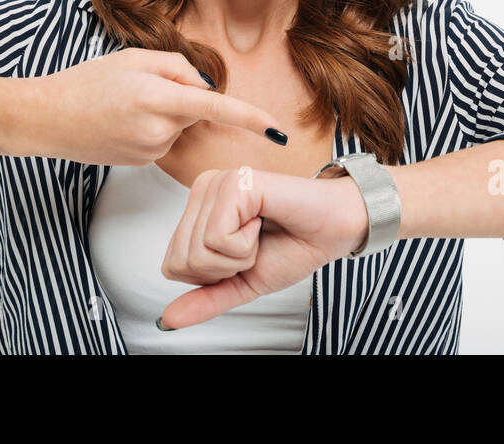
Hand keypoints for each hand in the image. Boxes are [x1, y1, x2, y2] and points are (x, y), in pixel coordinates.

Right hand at [13, 48, 286, 163]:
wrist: (46, 119)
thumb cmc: (86, 83)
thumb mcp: (134, 58)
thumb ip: (178, 67)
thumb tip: (204, 87)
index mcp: (158, 99)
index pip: (217, 107)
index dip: (251, 118)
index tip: (277, 130)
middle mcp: (159, 130)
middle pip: (195, 108)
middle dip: (181, 94)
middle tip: (139, 85)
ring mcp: (151, 151)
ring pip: (178, 124)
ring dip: (163, 110)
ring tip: (123, 104)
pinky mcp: (142, 162)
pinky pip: (163, 138)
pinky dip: (151, 126)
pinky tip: (120, 121)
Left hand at [156, 168, 369, 329]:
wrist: (335, 230)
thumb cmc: (293, 246)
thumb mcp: (242, 282)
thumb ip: (206, 298)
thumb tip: (168, 320)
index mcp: (199, 208)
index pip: (171, 265)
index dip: (212, 276)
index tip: (244, 254)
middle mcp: (203, 189)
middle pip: (181, 260)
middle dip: (224, 269)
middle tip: (254, 245)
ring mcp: (218, 182)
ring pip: (197, 251)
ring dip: (238, 257)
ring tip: (260, 233)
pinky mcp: (236, 182)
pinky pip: (218, 238)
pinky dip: (245, 245)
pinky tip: (263, 222)